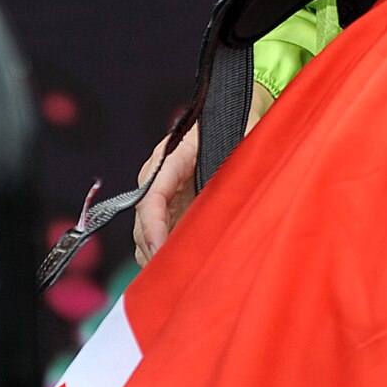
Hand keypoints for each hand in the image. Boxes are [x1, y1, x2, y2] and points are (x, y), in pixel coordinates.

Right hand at [133, 84, 272, 265]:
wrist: (242, 106)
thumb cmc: (243, 119)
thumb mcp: (243, 138)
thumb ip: (237, 164)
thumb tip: (238, 197)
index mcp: (173, 153)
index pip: (152, 194)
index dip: (154, 226)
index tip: (160, 251)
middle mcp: (161, 172)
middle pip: (144, 218)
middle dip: (152, 248)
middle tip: (170, 278)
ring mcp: (165, 188)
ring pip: (146, 229)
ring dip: (155, 254)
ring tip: (172, 280)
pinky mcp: (173, 201)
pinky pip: (158, 231)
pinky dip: (162, 251)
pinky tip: (175, 270)